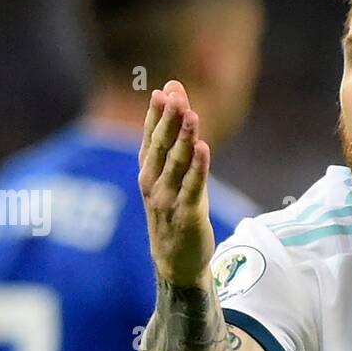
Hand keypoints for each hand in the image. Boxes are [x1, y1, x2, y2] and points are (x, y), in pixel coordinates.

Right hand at [138, 80, 214, 286]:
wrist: (175, 262)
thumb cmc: (174, 213)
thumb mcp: (168, 180)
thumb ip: (172, 148)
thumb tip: (177, 110)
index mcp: (148, 172)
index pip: (151, 137)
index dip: (158, 113)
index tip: (166, 88)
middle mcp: (153, 183)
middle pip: (162, 146)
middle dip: (169, 119)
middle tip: (176, 94)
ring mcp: (168, 199)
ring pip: (177, 164)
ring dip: (183, 138)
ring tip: (190, 115)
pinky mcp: (187, 215)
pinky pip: (193, 188)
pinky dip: (198, 168)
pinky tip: (203, 149)